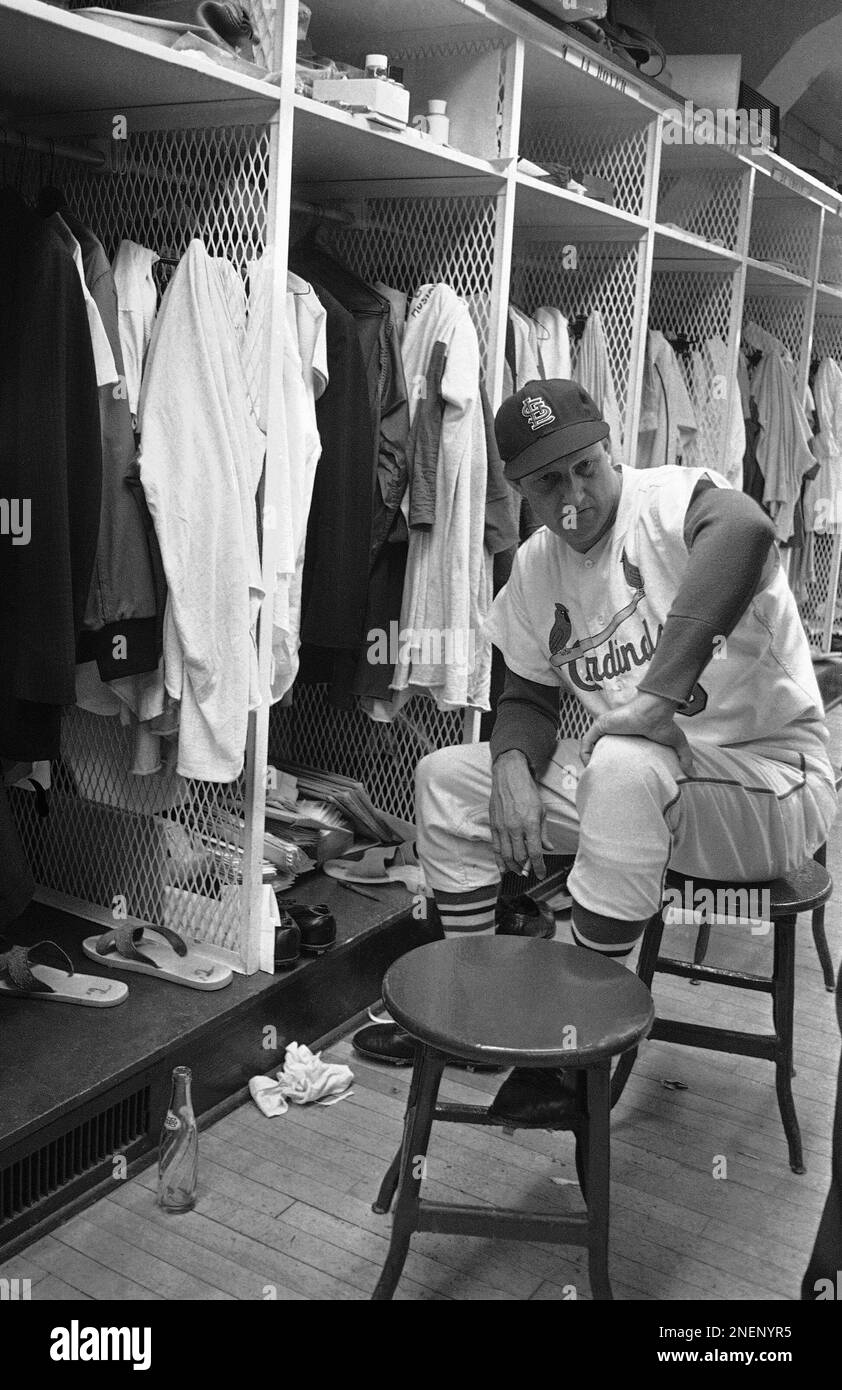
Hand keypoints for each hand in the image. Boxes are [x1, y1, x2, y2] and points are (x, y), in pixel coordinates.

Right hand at [489, 750, 549, 877]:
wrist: (509, 778)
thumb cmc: (527, 792)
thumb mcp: (541, 811)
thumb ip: (543, 833)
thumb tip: (548, 848)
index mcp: (530, 824)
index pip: (535, 853)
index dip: (539, 867)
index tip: (541, 874)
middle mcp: (515, 828)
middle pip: (519, 857)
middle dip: (525, 868)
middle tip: (529, 872)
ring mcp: (502, 828)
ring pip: (506, 855)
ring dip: (512, 867)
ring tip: (518, 872)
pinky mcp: (493, 826)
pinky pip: (496, 848)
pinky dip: (499, 860)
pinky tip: (503, 868)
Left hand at [580, 691, 694, 775]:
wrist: (655, 711)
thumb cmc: (663, 723)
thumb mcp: (676, 743)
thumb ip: (684, 757)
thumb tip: (692, 774)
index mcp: (627, 738)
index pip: (614, 752)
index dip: (611, 764)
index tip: (613, 778)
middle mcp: (614, 733)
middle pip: (600, 750)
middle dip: (597, 764)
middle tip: (601, 780)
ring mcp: (606, 728)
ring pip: (590, 747)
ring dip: (588, 760)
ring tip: (592, 775)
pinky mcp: (600, 724)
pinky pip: (586, 741)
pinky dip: (584, 753)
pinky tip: (588, 764)